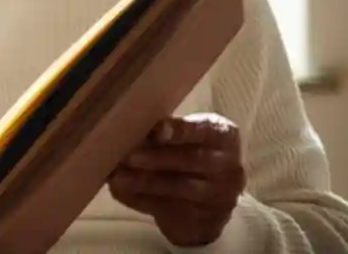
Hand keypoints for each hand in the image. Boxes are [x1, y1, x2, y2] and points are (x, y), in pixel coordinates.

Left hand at [108, 114, 245, 246]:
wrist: (206, 196)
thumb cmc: (188, 152)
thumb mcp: (184, 136)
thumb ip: (164, 131)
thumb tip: (130, 128)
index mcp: (223, 136)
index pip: (205, 129)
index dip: (181, 130)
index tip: (156, 131)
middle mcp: (228, 166)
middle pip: (192, 160)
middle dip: (157, 158)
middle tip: (128, 157)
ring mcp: (220, 196)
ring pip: (181, 188)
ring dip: (146, 182)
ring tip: (119, 177)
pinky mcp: (205, 219)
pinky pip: (170, 209)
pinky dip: (141, 199)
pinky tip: (121, 191)